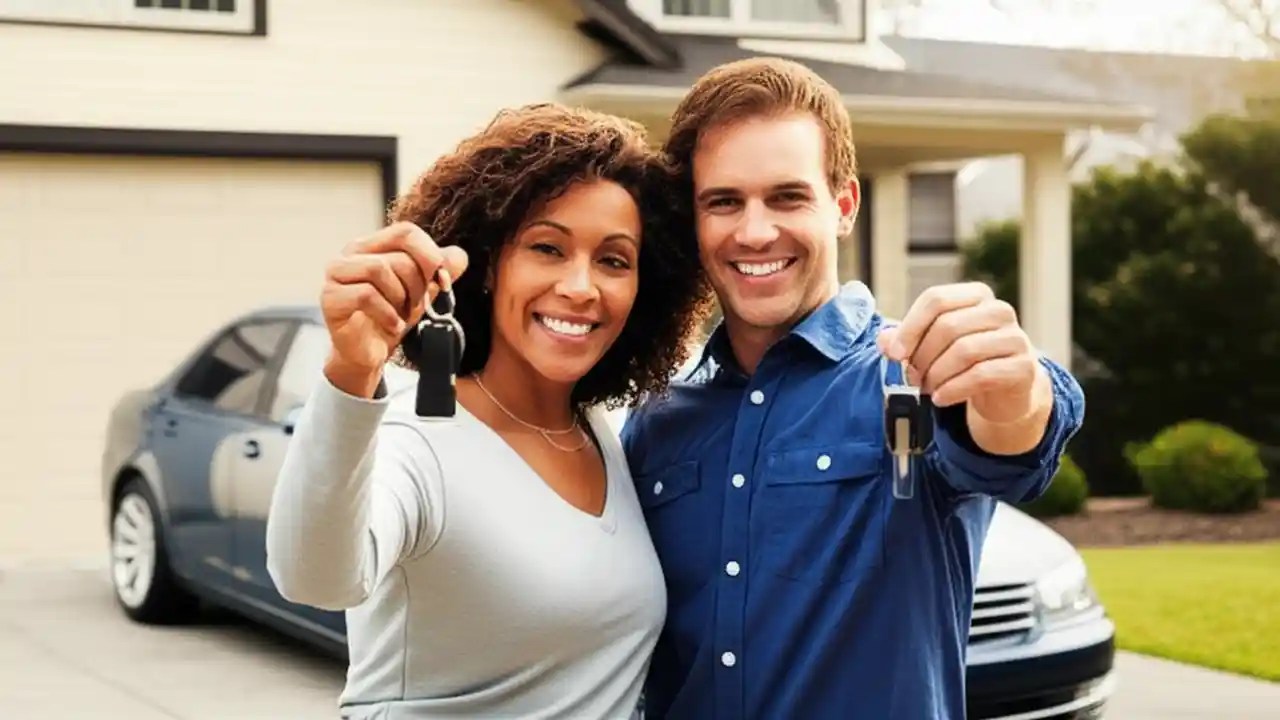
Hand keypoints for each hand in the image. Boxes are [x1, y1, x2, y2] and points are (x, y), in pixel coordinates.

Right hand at [321, 222, 468, 388]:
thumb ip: (441, 271)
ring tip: (402, 316)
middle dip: (417, 287)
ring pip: (379, 270)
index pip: (406, 232)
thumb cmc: (391, 316)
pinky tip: (393, 326)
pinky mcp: (330, 299)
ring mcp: (336, 275)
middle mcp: (351, 254)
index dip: (430, 255)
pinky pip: (365, 295)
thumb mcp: (422, 292)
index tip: (442, 281)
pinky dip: (387, 314)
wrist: (367, 353)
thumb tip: (459, 255)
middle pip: (398, 257)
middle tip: (415, 307)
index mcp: (373, 245)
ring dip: (401, 299)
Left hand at [876, 282, 1043, 423]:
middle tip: (911, 377)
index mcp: (976, 295)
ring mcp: (1015, 337)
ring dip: (937, 374)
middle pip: (948, 326)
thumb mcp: (935, 345)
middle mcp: (999, 311)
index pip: (936, 300)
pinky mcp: (1023, 366)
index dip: (910, 327)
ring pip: (964, 350)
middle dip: (922, 355)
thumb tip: (884, 340)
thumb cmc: (965, 361)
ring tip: (926, 388)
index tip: (893, 353)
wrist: (1006, 390)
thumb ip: (907, 338)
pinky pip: (981, 375)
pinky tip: (940, 398)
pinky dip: (953, 389)